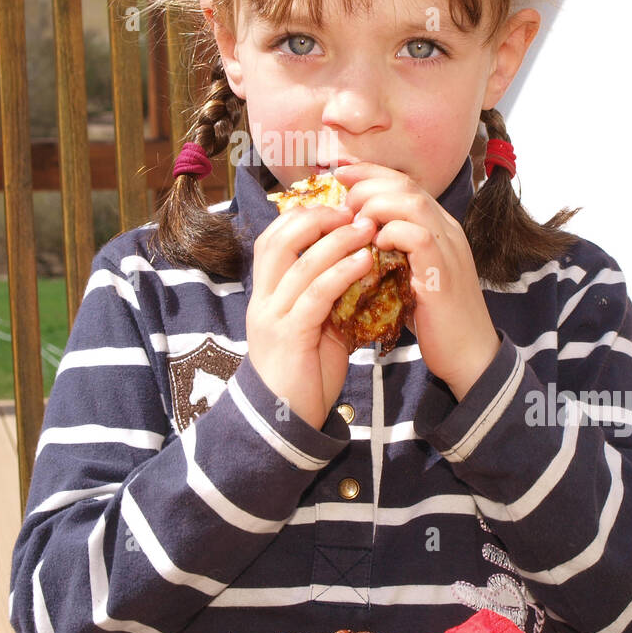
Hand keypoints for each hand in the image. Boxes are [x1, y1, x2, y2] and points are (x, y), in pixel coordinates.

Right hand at [245, 202, 377, 428]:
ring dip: (338, 240)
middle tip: (353, 211)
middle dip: (317, 218)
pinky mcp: (290, 335)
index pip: (274, 238)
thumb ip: (330, 298)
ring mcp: (273, 316)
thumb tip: (362, 267)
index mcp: (266, 294)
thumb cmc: (304, 375)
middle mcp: (263, 299)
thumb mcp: (317, 328)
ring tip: (368, 228)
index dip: (304, 216)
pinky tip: (365, 262)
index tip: (340, 209)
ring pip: (301, 262)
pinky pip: (317, 293)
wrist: (284, 423)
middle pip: (279, 239)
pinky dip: (342, 272)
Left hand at [333, 163, 500, 399]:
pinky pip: (418, 237)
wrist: (468, 355)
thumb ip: (389, 251)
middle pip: (406, 185)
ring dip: (376, 204)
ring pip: (412, 203)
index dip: (371, 172)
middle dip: (367, 181)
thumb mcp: (407, 275)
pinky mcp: (443, 272)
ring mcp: (449, 249)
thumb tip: (352, 236)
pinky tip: (374, 244)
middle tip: (340, 193)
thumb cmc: (433, 318)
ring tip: (353, 218)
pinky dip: (392, 233)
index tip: (340, 172)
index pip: (404, 183)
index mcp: (438, 227)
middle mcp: (446, 230)